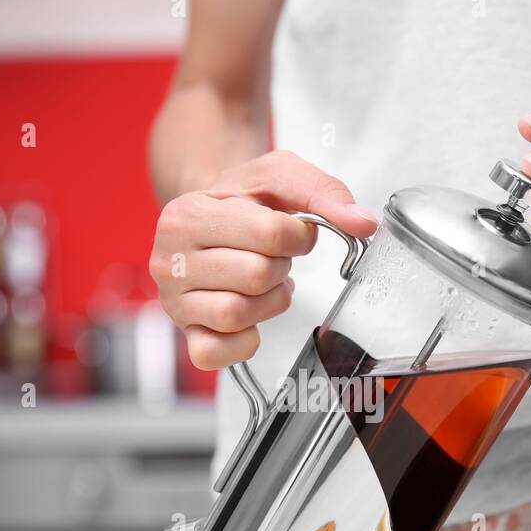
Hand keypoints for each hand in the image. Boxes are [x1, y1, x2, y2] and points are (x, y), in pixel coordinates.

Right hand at [150, 150, 377, 368]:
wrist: (210, 220)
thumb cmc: (241, 201)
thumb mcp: (278, 176)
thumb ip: (323, 193)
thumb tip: (362, 224)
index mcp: (186, 213)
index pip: (267, 233)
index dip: (298, 235)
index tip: (294, 231)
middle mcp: (167, 259)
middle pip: (254, 276)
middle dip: (280, 267)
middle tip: (272, 258)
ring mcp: (174, 301)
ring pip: (235, 314)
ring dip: (267, 302)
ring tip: (262, 283)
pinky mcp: (186, 335)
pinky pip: (215, 353)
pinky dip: (244, 341)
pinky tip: (251, 316)